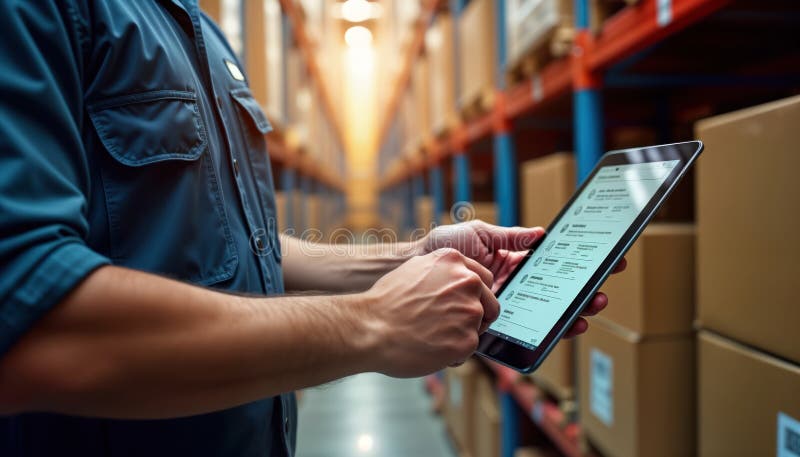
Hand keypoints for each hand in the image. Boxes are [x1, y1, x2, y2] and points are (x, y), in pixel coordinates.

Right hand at [363, 248, 499, 377]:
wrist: (370, 329)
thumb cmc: (385, 303)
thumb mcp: (414, 270)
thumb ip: (440, 272)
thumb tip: (451, 279)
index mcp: (454, 261)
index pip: (484, 279)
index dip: (475, 296)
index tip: (465, 305)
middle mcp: (467, 282)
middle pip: (490, 305)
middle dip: (474, 318)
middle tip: (449, 326)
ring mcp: (470, 311)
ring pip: (478, 329)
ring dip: (461, 335)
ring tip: (432, 337)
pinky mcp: (468, 340)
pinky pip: (469, 350)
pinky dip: (454, 354)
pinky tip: (431, 349)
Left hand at [417, 220, 626, 337]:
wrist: (415, 268)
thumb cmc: (444, 246)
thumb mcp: (480, 233)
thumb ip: (510, 236)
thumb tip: (542, 234)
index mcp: (513, 262)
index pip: (553, 265)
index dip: (578, 264)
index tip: (606, 260)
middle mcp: (513, 286)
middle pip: (556, 293)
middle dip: (583, 292)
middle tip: (603, 290)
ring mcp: (505, 306)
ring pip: (545, 314)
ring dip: (571, 313)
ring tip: (590, 310)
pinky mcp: (492, 325)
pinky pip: (521, 331)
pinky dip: (545, 332)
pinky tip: (563, 329)